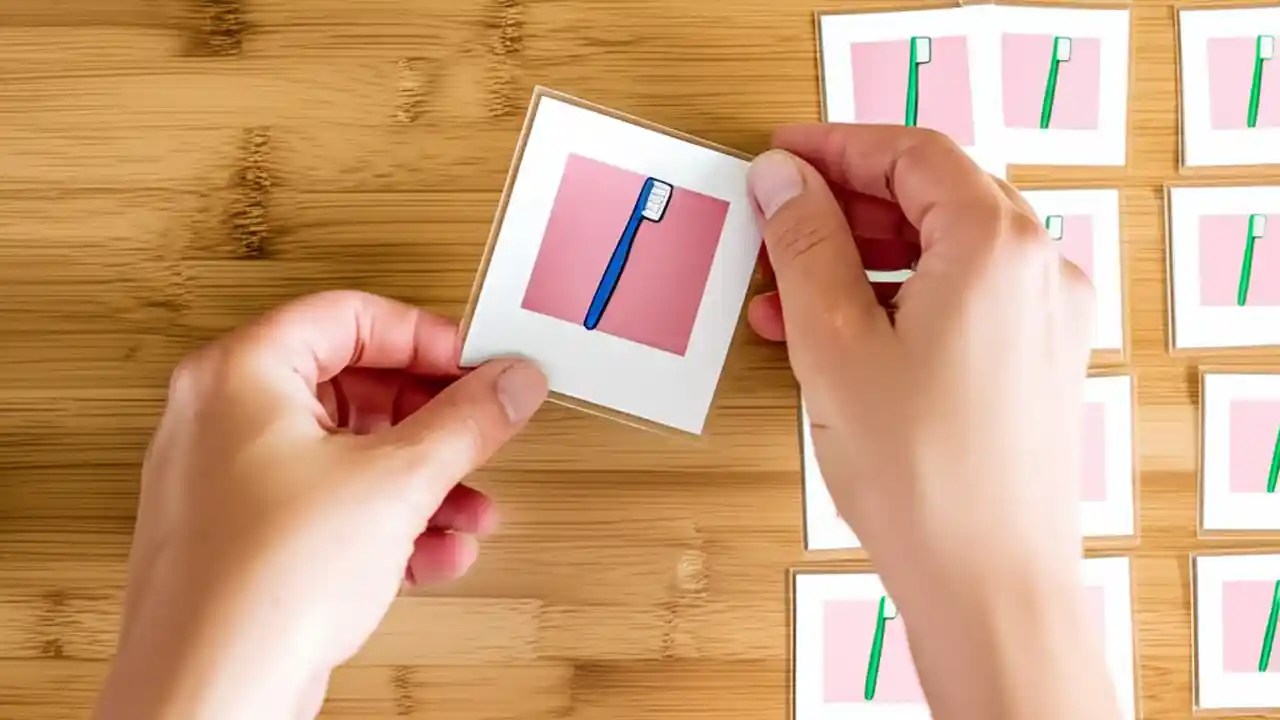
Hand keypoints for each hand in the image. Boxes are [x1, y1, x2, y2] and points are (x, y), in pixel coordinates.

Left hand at [95, 291, 547, 719]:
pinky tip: (431, 552)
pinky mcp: (246, 537)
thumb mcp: (396, 482)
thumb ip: (466, 422)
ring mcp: (229, 480)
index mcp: (242, 373)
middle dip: (432, 423)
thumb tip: (508, 383)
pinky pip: (328, 505)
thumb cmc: (261, 585)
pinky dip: (384, 521)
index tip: (475, 367)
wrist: (212, 694)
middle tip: (480, 433)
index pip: (350, 316)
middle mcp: (223, 417)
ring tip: (468, 510)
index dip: (425, 339)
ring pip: (347, 454)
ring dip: (421, 481)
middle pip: (354, 387)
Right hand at [746, 126, 1112, 718]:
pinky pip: (958, 301)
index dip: (835, 147)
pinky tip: (833, 336)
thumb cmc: (925, 477)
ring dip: (860, 259)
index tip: (780, 158)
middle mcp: (1038, 269)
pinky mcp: (1034, 362)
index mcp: (996, 246)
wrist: (991, 585)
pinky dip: (895, 302)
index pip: (911, 154)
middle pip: (931, 197)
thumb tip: (782, 181)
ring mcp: (1044, 318)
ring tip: (784, 294)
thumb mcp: (833, 343)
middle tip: (774, 220)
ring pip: (940, 253)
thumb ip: (804, 244)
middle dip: (843, 206)